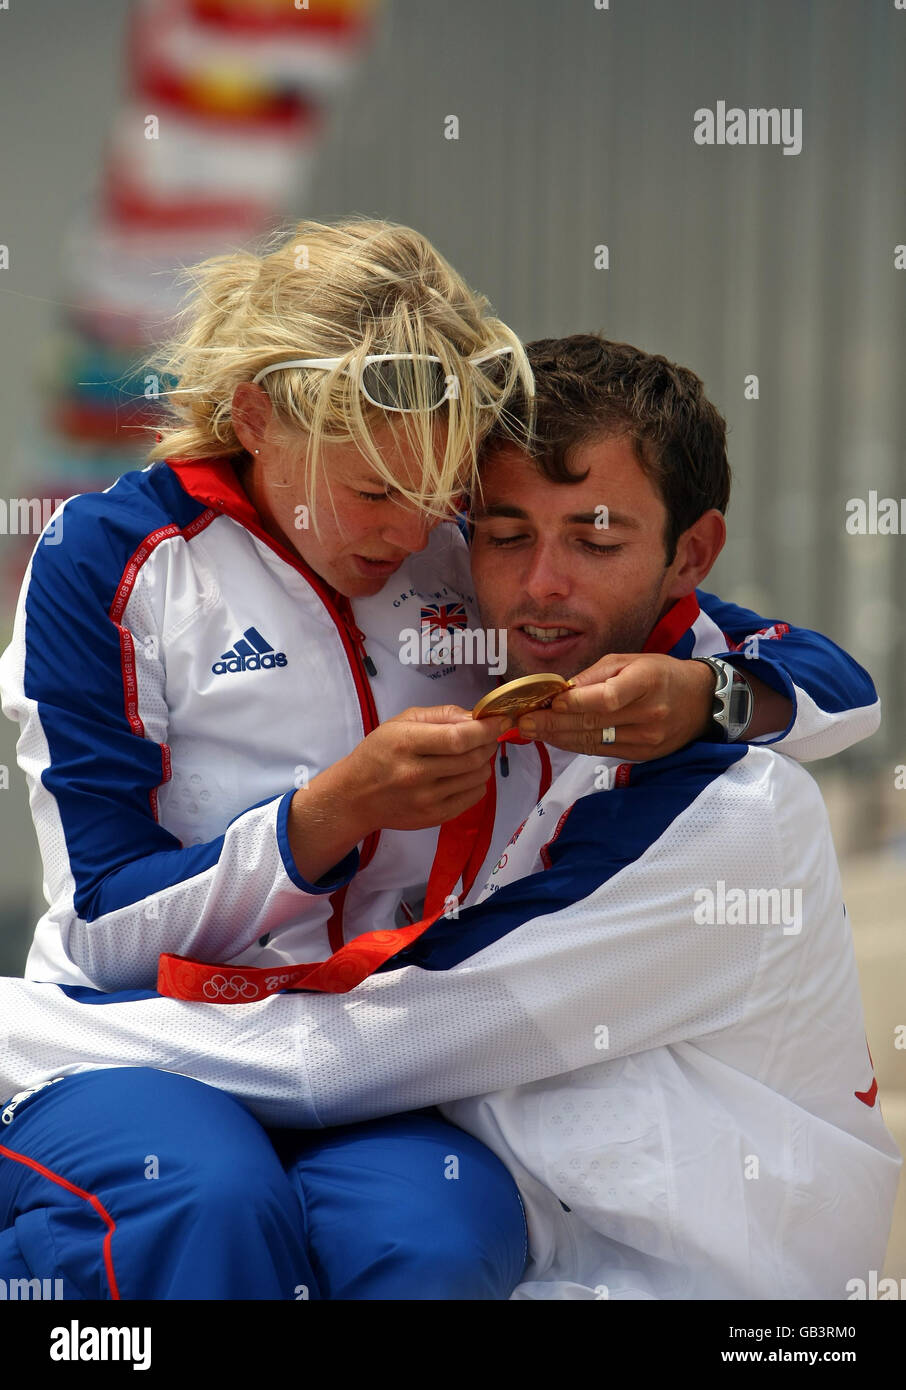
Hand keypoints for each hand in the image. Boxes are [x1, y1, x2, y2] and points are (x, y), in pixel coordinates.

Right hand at [324, 704, 509, 835]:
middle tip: (487, 736)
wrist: (356, 797)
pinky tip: (464, 774)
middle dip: (488, 742)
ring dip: (483, 762)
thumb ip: (441, 715)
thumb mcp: (401, 722)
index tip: (500, 720)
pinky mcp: (435, 817)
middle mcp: (417, 773)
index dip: (486, 729)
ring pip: (477, 777)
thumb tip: (476, 717)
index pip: (458, 738)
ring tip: (472, 754)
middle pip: (472, 758)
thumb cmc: (379, 753)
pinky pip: (473, 797)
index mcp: (406, 743)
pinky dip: (477, 782)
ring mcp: (427, 799)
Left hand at [514, 652, 714, 759]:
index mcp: (647, 682)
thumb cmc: (661, 674)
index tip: (549, 702)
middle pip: (594, 722)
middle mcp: (649, 713)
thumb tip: (561, 690)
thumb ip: (595, 675)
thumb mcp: (631, 661)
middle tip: (523, 722)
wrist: (701, 702)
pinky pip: (601, 750)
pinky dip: (575, 744)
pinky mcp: (643, 754)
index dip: (576, 702)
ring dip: (558, 737)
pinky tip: (555, 738)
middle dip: (553, 723)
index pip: (607, 698)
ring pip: (593, 740)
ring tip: (530, 731)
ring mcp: (647, 738)